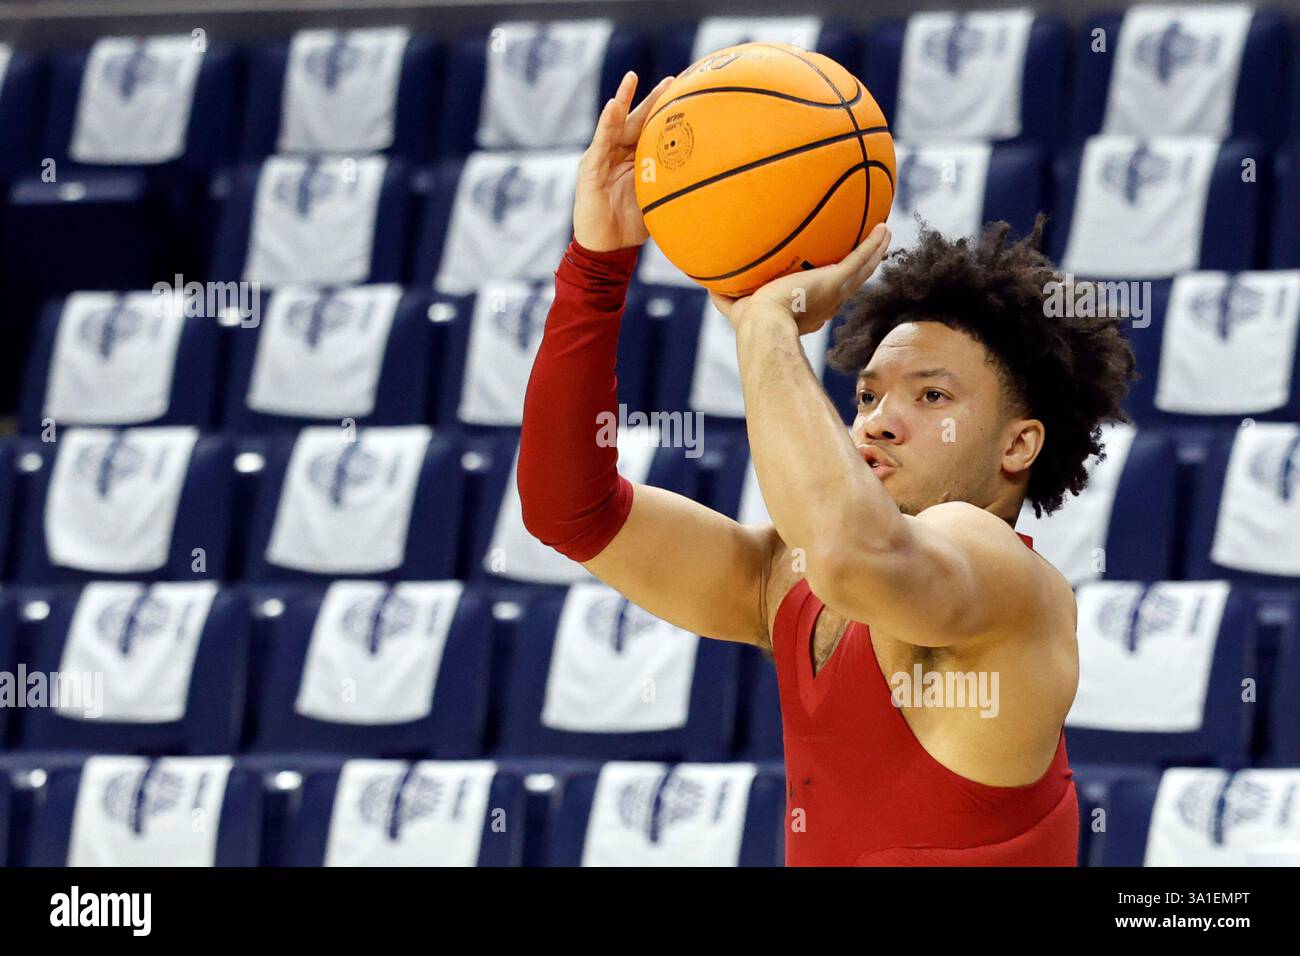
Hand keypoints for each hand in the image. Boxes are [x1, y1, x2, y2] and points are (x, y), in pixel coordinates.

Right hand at [573, 71, 675, 252]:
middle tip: (671, 80)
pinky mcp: (590, 169)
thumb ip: (670, 183)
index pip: (649, 129)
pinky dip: (606, 123)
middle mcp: (616, 153)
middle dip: (652, 99)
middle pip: (635, 120)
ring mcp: (601, 159)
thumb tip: (703, 174)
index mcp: (633, 159)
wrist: (607, 248)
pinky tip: (613, 106)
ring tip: (631, 78)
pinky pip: (600, 142)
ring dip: (622, 100)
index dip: (664, 111)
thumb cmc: (631, 226)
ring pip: (614, 124)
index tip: (685, 92)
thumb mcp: (656, 198)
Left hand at [709, 223, 891, 333]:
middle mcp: (826, 303)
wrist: (764, 326)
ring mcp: (834, 292)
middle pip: (850, 282)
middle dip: (860, 266)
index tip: (831, 277)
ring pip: (863, 270)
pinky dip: (874, 245)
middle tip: (870, 252)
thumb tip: (701, 281)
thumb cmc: (748, 323)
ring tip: (886, 234)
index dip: (830, 286)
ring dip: (875, 252)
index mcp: (808, 310)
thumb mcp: (734, 306)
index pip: (823, 296)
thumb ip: (722, 294)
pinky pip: (861, 259)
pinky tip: (884, 228)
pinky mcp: (836, 281)